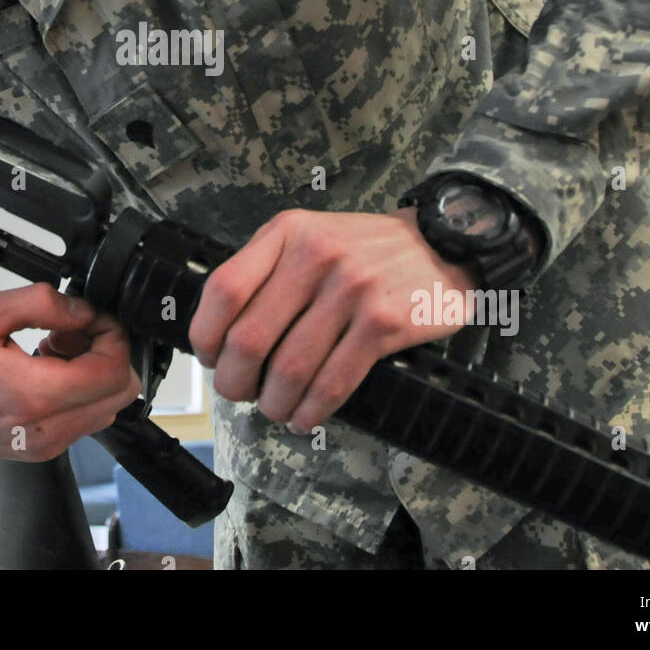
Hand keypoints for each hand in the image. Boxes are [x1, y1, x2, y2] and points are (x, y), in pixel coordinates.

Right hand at [0, 282, 140, 460]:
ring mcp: (40, 445)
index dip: (114, 334)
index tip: (93, 314)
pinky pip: (78, 419)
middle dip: (105, 352)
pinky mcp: (32, 448)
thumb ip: (42, 303)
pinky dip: (73, 389)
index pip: (114, 371)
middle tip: (71, 327)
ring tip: (50, 344)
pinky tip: (39, 364)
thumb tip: (84, 307)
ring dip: (90, 371)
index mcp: (32, 396)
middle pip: (118, 393)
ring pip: (102, 407)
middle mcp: (43, 430)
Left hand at [189, 208, 477, 432]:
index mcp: (288, 233)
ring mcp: (352, 289)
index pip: (225, 288)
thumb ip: (268, 270)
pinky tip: (307, 416)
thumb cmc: (367, 249)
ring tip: (276, 409)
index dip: (206, 333)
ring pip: (290, 368)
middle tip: (239, 393)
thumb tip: (221, 333)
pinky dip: (312, 409)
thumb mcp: (310, 235)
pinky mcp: (383, 323)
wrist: (443, 244)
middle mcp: (316, 256)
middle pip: (250, 337)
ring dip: (274, 403)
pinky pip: (333, 381)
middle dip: (235, 380)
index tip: (210, 357)